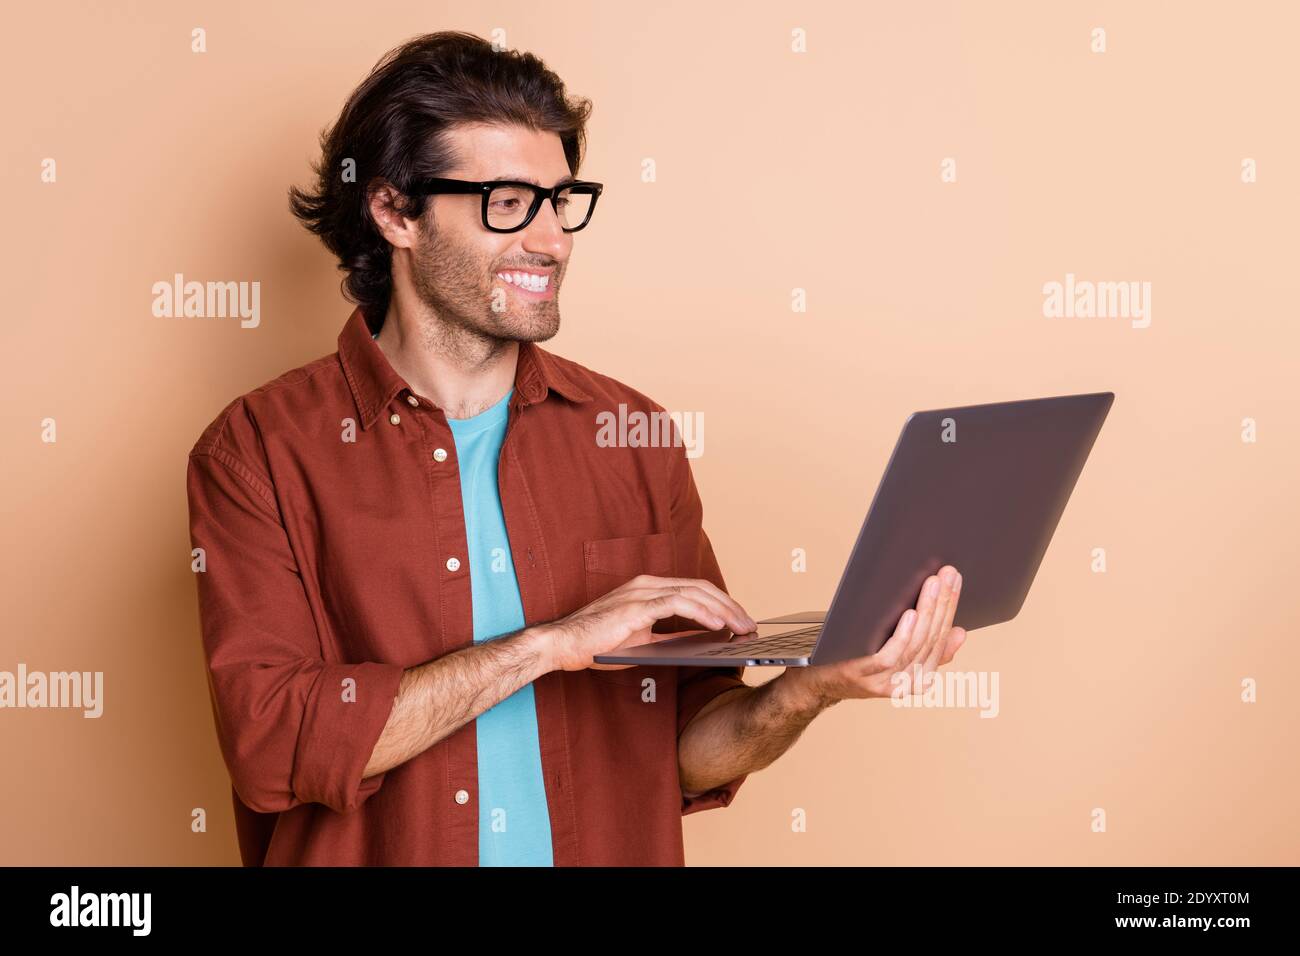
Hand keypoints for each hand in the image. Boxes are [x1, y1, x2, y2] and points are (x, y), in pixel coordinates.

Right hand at [540, 574, 756, 672]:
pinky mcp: (637, 606)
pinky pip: (677, 604)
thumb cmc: (598, 643)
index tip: (739, 620)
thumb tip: (698, 643)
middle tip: (750, 625)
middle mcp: (648, 583)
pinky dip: (701, 613)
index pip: (694, 589)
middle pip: (700, 587)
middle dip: (730, 606)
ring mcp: (642, 592)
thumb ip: (668, 637)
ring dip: (723, 610)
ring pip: (694, 593)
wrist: (564, 644)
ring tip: (741, 627)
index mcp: (649, 588)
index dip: (721, 603)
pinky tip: (718, 625)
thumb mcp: (642, 640)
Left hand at [782, 565, 967, 703]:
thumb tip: (958, 632)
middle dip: (943, 604)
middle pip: (931, 639)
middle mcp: (905, 684)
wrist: (814, 682)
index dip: (950, 609)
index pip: (941, 640)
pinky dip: (903, 634)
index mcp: (917, 678)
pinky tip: (910, 613)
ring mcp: (884, 681)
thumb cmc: (854, 658)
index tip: (955, 581)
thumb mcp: (894, 653)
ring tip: (933, 585)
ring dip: (927, 611)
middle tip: (948, 575)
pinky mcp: (864, 675)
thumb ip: (925, 647)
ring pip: (915, 644)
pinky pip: (891, 654)